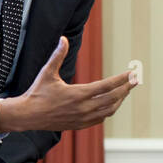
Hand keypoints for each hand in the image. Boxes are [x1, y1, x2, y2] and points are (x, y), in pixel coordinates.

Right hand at [0, 36, 136, 133]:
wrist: (28, 116)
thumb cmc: (37, 93)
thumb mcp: (47, 72)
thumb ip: (57, 56)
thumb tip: (63, 38)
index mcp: (78, 94)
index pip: (107, 86)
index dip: (122, 79)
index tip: (132, 73)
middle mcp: (83, 108)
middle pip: (113, 98)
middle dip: (125, 88)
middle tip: (134, 80)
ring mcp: (82, 118)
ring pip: (109, 110)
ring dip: (119, 100)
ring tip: (124, 91)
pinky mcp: (80, 124)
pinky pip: (100, 118)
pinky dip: (109, 110)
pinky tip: (111, 104)